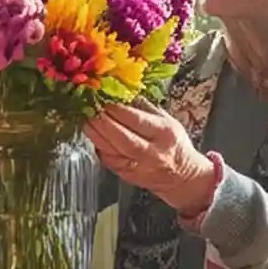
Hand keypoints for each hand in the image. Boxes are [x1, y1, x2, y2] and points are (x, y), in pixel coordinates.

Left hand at [85, 100, 217, 216]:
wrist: (181, 176)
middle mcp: (152, 152)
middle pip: (122, 138)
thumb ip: (146, 107)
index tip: (103, 99)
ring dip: (95, 135)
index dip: (117, 110)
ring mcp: (139, 167)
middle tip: (89, 110)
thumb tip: (122, 92)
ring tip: (86, 121)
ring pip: (112, 151)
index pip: (137, 120)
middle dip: (102, 122)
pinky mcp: (128, 176)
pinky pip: (109, 161)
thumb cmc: (174, 144)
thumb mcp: (167, 120)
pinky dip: (99, 148)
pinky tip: (94, 137)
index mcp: (164, 133)